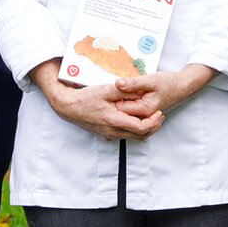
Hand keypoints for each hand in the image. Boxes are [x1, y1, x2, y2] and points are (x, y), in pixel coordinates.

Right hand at [31, 61, 163, 141]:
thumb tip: (140, 91)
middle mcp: (113, 132)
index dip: (154, 122)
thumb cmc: (85, 98)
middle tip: (159, 115)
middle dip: (153, 126)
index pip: (142, 128)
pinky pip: (125, 134)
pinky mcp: (106, 135)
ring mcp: (109, 135)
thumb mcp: (105, 90)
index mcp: (114, 121)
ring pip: (133, 137)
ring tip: (151, 116)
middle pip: (141, 136)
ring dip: (145, 128)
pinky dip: (134, 128)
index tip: (159, 112)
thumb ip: (124, 91)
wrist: (67, 107)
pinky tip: (135, 117)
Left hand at [111, 64, 216, 122]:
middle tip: (115, 88)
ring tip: (121, 91)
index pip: (120, 108)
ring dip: (121, 101)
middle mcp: (143, 116)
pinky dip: (127, 102)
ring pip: (125, 112)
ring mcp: (144, 116)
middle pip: (121, 112)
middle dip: (115, 100)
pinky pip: (130, 110)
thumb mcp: (150, 80)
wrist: (182, 86)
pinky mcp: (143, 112)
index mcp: (144, 110)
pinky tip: (127, 94)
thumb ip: (133, 83)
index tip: (112, 88)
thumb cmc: (169, 83)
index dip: (113, 98)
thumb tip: (117, 83)